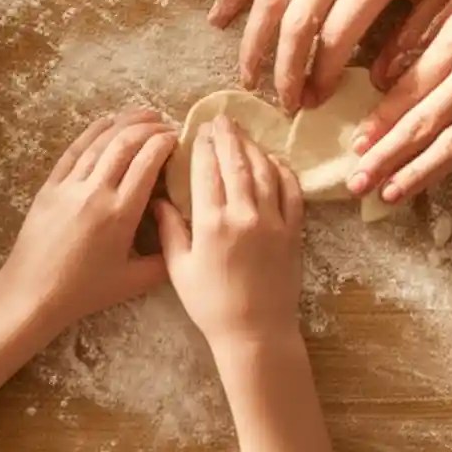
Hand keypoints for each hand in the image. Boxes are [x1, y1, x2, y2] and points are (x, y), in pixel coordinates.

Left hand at [0, 109, 175, 332]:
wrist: (33, 294)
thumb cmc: (85, 291)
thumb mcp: (133, 282)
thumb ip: (165, 260)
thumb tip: (188, 238)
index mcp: (120, 214)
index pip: (147, 162)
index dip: (165, 143)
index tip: (177, 138)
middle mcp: (96, 192)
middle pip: (125, 144)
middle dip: (149, 127)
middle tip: (165, 123)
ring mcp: (69, 186)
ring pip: (100, 142)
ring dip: (124, 122)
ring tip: (144, 114)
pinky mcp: (50, 186)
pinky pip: (74, 150)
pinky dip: (93, 132)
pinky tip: (108, 121)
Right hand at [154, 116, 304, 348]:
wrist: (256, 332)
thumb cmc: (211, 306)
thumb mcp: (180, 269)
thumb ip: (171, 231)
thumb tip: (158, 201)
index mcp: (212, 223)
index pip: (206, 171)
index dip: (203, 146)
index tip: (198, 130)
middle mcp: (244, 215)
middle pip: (236, 163)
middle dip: (227, 137)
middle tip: (221, 119)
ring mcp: (273, 221)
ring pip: (263, 171)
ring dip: (252, 147)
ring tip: (242, 132)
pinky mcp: (293, 231)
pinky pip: (291, 191)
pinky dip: (283, 171)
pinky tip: (274, 160)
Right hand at [209, 0, 451, 113]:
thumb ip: (417, 30)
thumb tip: (381, 78)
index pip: (335, 36)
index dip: (320, 75)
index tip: (316, 102)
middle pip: (296, 22)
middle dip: (285, 69)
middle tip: (285, 104)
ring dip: (253, 40)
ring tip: (246, 77)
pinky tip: (220, 16)